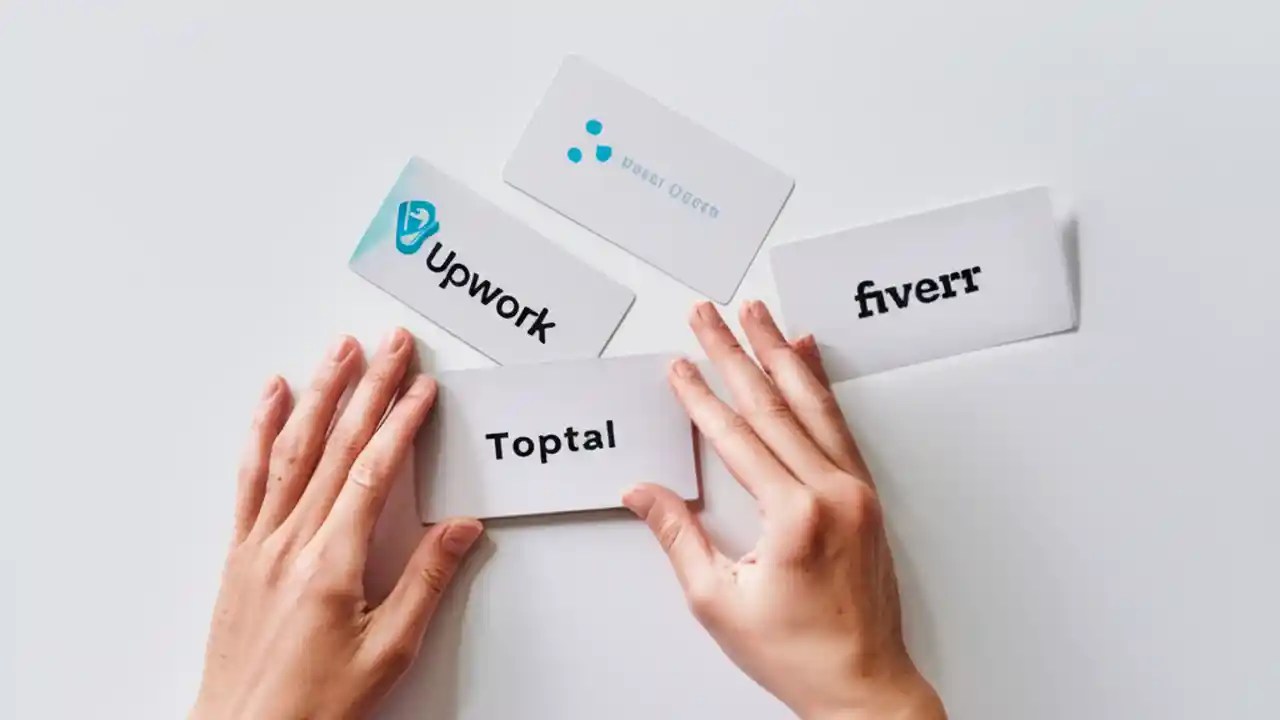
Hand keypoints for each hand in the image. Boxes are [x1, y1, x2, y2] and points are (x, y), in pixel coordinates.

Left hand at [193, 330, 482, 719]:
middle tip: (392, 347)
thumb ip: (425, 584)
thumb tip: (460, 530)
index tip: (422, 390)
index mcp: (331, 565)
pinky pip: (250, 479)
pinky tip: (272, 399)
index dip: (401, 424)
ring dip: (319, 394)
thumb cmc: (313, 705)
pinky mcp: (239, 553)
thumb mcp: (388, 652)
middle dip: (369, 389)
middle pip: (336, 447)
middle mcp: (290, 544)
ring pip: (292, 450)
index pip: (373, 474)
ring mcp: (258, 544)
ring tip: (339, 352)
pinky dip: (260, 432)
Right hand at [623, 301, 944, 719]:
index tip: (679, 366)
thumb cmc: (798, 654)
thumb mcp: (718, 601)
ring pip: (813, 405)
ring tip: (760, 317)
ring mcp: (856, 491)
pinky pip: (839, 426)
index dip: (700, 397)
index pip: (736, 437)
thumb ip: (679, 536)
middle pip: (772, 405)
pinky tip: (808, 360)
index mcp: (794, 516)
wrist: (862, 686)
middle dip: (735, 353)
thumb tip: (645, 493)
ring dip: (781, 354)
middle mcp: (832, 493)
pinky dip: (821, 388)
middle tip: (710, 314)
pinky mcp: (867, 497)